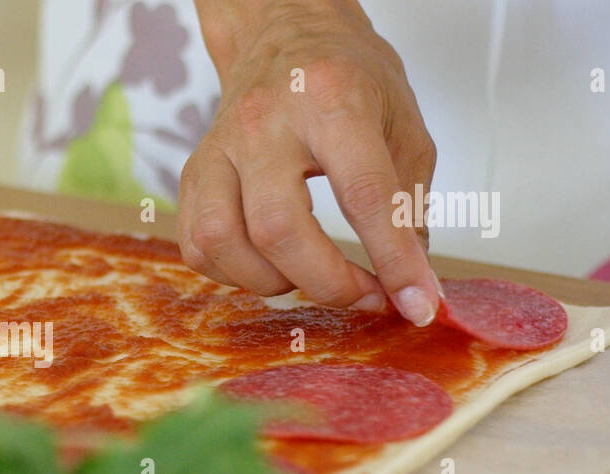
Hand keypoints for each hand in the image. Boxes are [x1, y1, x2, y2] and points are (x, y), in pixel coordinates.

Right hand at [181, 0, 440, 324]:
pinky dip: (232, 274)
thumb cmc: (346, 77)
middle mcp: (264, 122)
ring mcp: (219, 148)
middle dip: (327, 282)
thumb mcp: (402, 124)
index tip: (415, 302)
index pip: (363, 194)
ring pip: (223, 242)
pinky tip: (268, 264)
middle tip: (364, 295)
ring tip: (309, 276)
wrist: (284, 34)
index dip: (393, 259)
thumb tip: (410, 282)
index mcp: (330, 100)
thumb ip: (409, 203)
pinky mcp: (194, 172)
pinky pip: (197, 246)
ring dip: (272, 281)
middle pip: (278, 228)